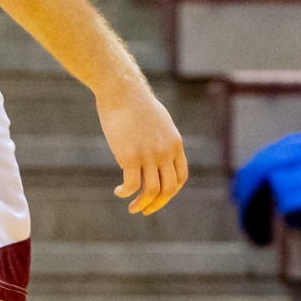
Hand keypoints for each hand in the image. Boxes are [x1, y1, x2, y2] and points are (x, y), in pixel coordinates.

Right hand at [97, 82, 188, 215]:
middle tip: (145, 209)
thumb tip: (158, 155)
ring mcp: (149, 155)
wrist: (122, 90)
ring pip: (151, 191)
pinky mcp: (130, 156)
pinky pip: (132, 185)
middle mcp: (165, 152)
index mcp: (175, 144)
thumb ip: (162, 140)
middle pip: (168, 189)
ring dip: (142, 204)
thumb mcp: (159, 122)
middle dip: (157, 204)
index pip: (181, 177)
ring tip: (132, 208)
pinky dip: (126, 193)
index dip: (171, 192)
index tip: (159, 197)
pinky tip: (119, 192)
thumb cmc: (136, 104)